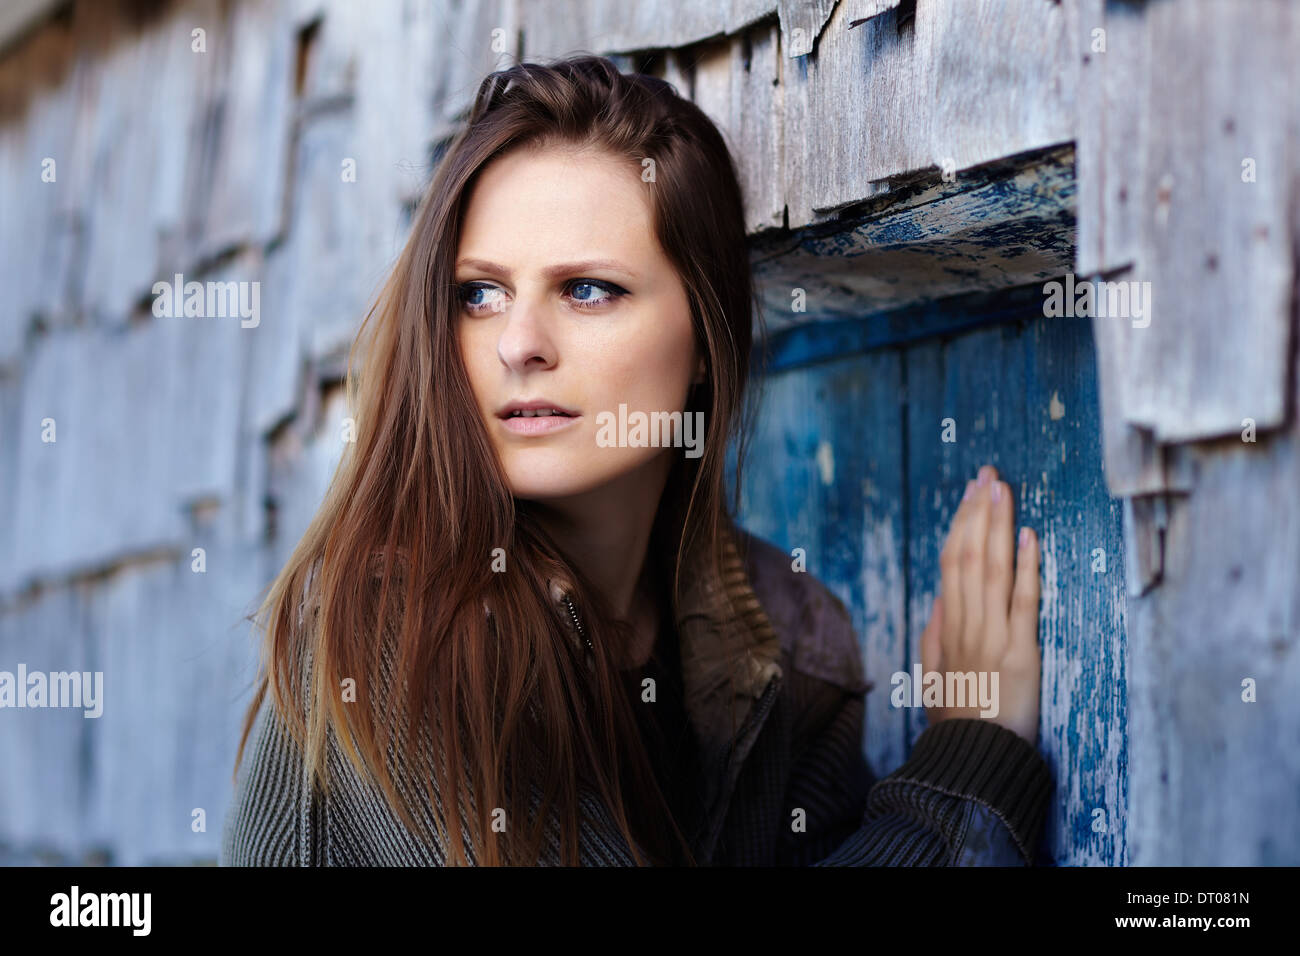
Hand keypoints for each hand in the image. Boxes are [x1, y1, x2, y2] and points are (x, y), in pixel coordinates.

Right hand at [919, 464, 1041, 744]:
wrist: (972, 759)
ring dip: (997, 525)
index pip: (951, 563)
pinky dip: (1026, 567)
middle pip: (969, 555)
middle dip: (978, 511)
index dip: (961, 524)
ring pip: (991, 569)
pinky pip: (1022, 602)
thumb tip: (939, 599)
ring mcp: (993, 635)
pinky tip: (1028, 536)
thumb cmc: (955, 721)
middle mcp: (967, 623)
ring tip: (1002, 489)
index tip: (970, 495)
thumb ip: (935, 637)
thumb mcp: (933, 678)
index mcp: (948, 626)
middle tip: (987, 474)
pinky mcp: (1021, 653)